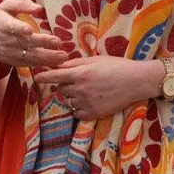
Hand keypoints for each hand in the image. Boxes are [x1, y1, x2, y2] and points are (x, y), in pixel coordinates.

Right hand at [0, 0, 68, 70]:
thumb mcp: (5, 7)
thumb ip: (21, 4)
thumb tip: (39, 8)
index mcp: (3, 24)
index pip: (11, 27)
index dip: (19, 29)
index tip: (29, 30)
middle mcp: (7, 41)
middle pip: (25, 43)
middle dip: (42, 43)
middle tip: (58, 42)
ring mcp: (11, 53)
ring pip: (30, 57)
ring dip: (47, 58)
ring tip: (63, 56)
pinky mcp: (15, 62)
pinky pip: (30, 64)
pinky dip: (43, 65)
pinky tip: (56, 63)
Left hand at [32, 57, 161, 120]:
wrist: (137, 82)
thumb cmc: (117, 66)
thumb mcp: (96, 60)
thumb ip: (77, 63)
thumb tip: (61, 64)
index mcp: (80, 74)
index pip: (55, 76)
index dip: (44, 76)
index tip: (36, 77)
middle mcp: (80, 89)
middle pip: (61, 89)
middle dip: (66, 85)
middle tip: (79, 80)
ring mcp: (87, 103)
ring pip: (69, 101)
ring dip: (74, 96)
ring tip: (89, 91)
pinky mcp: (94, 114)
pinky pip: (77, 113)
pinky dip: (80, 108)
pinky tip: (90, 101)